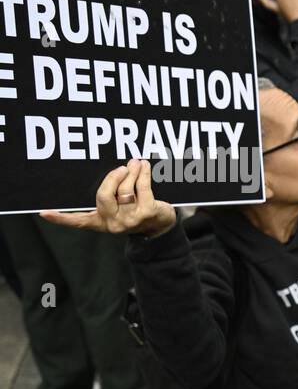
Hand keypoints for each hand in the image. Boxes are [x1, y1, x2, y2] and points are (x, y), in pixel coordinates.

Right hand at [41, 160, 176, 236]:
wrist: (162, 225)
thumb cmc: (135, 210)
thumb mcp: (118, 205)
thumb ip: (109, 192)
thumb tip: (111, 169)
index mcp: (100, 221)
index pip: (77, 222)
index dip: (60, 218)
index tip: (44, 213)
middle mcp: (113, 223)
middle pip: (103, 196)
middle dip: (112, 177)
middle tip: (122, 167)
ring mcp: (130, 220)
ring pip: (125, 190)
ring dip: (131, 172)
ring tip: (135, 163)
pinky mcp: (147, 213)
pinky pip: (143, 187)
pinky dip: (143, 173)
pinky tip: (144, 166)